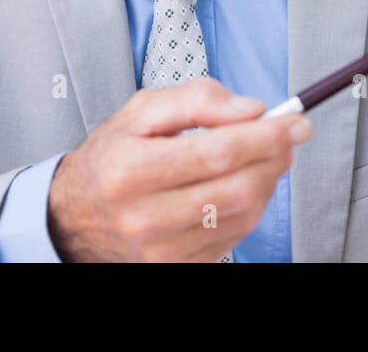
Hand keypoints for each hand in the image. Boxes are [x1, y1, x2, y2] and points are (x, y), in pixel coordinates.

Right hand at [47, 78, 311, 260]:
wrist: (73, 215)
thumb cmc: (112, 157)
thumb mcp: (141, 111)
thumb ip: (196, 99)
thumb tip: (250, 109)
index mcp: (131, 170)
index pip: (216, 153)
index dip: (265, 136)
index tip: (295, 121)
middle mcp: (144, 217)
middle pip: (236, 189)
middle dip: (274, 157)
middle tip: (288, 135)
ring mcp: (160, 251)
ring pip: (242, 215)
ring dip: (266, 181)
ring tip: (262, 156)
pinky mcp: (174, 268)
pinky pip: (233, 238)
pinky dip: (249, 208)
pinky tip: (240, 185)